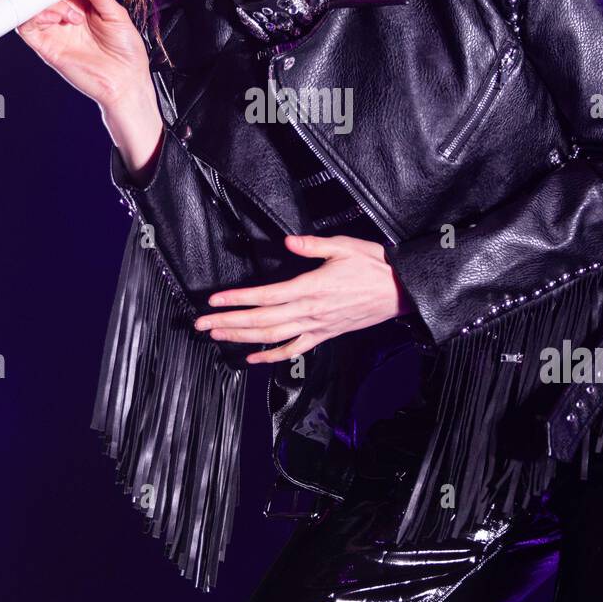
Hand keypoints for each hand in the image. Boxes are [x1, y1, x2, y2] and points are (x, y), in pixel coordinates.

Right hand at [15, 0, 150, 106]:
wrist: (126, 82)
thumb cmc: (126, 52)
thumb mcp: (117, 15)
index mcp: (81, 1)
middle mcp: (64, 12)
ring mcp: (53, 28)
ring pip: (32, 0)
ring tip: (73, 7)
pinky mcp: (45, 46)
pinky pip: (27, 25)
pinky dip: (35, 15)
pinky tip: (57, 16)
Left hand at [193, 233, 414, 363]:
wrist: (400, 291)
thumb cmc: (374, 266)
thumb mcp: (344, 246)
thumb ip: (313, 245)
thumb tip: (288, 242)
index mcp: (311, 288)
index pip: (265, 295)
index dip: (237, 299)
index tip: (214, 301)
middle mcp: (310, 311)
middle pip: (261, 320)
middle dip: (228, 322)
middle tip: (202, 325)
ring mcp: (317, 327)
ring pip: (272, 337)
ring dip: (242, 338)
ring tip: (218, 336)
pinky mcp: (325, 335)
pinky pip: (294, 350)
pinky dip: (271, 357)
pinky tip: (253, 359)